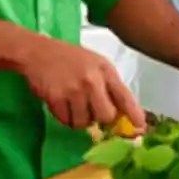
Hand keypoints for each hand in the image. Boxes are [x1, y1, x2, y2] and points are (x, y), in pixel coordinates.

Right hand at [21, 37, 145, 131]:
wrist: (38, 52)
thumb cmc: (70, 58)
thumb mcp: (96, 64)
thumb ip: (109, 85)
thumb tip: (121, 112)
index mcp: (106, 71)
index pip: (125, 96)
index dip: (134, 113)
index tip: (140, 126)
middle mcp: (93, 81)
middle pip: (106, 115)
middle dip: (101, 119)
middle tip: (93, 111)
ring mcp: (74, 90)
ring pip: (84, 122)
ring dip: (80, 120)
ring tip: (75, 105)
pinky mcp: (56, 99)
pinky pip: (66, 121)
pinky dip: (65, 118)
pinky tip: (63, 105)